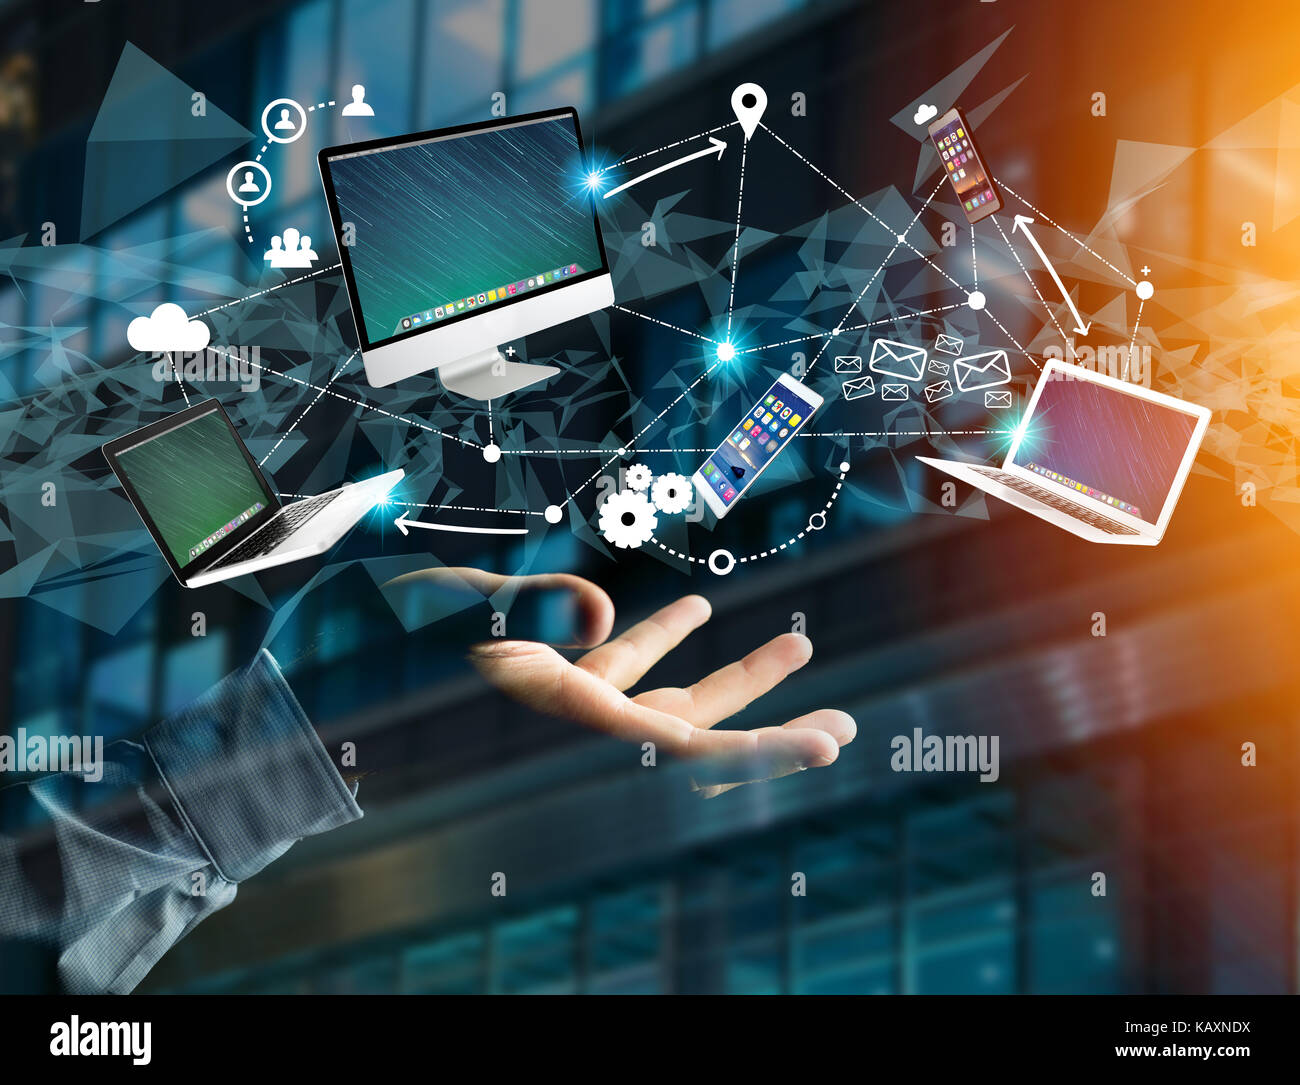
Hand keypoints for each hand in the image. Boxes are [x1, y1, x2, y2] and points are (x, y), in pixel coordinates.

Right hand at [382, 567, 854, 794]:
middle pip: (702, 735)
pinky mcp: (563, 676)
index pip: (687, 750)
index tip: (825, 746)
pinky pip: (630, 667)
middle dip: (773, 725)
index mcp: (570, 721)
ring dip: (739, 674)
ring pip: (675, 695)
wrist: (356, 654)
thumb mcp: (459, 615)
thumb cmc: (398, 638)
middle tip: (846, 727)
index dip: (760, 751)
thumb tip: (601, 610)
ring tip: (802, 645)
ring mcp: (576, 700)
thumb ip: (529, 609)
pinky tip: (701, 612)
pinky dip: (667, 641)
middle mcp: (582, 723)